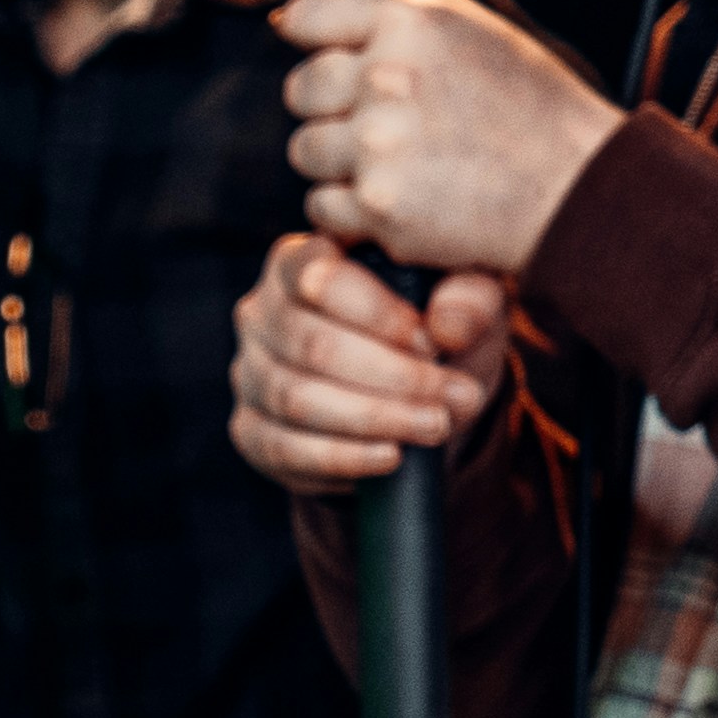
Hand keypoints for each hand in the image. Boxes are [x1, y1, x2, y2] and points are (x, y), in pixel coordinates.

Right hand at [230, 231, 509, 492]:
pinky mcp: (250, 430)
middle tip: (450, 396)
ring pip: (297, 399)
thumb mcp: (467, 302)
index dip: (379, 315)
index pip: (320, 278)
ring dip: (373, 419)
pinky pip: (283, 449)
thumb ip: (470, 300)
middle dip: (389, 376)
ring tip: (434, 426)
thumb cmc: (434, 330)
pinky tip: (390, 456)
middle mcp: (261, 312)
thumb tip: (446, 329)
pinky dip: (342, 457)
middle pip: (310, 345)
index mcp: (302, 260)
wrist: (416, 394)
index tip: (431, 343)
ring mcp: (248, 373)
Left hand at [277, 0, 618, 277]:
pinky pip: (322, 205)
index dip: (311, 40)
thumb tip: (296, 19)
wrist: (574, 187)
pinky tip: (399, 198)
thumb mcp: (471, 30)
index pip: (308, 18)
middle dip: (329, 107)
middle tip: (378, 122)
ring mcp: (378, 143)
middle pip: (300, 89)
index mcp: (410, 21)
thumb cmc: (529, 108)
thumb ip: (388, 17)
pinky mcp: (378, 205)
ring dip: (339, 161)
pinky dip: (350, 210)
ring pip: (306, 150)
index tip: (323, 54)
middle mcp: (386, 76)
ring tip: (399, 163)